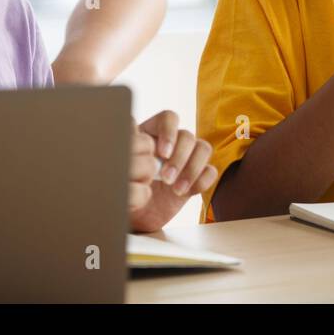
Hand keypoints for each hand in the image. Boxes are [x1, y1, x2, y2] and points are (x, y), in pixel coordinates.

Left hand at [127, 110, 217, 232]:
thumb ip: (128, 146)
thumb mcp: (123, 168)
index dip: (169, 132)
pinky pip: (210, 170)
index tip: (162, 154)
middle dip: (179, 159)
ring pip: (203, 148)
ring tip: (177, 190)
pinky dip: (202, 181)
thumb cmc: (127, 189)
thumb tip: (129, 126)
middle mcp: (173, 142)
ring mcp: (187, 158)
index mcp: (153, 133)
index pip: (168, 118)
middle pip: (187, 135)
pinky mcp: (197, 177)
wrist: (136, 216)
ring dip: (192, 169)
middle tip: (166, 179)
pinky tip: (187, 193)